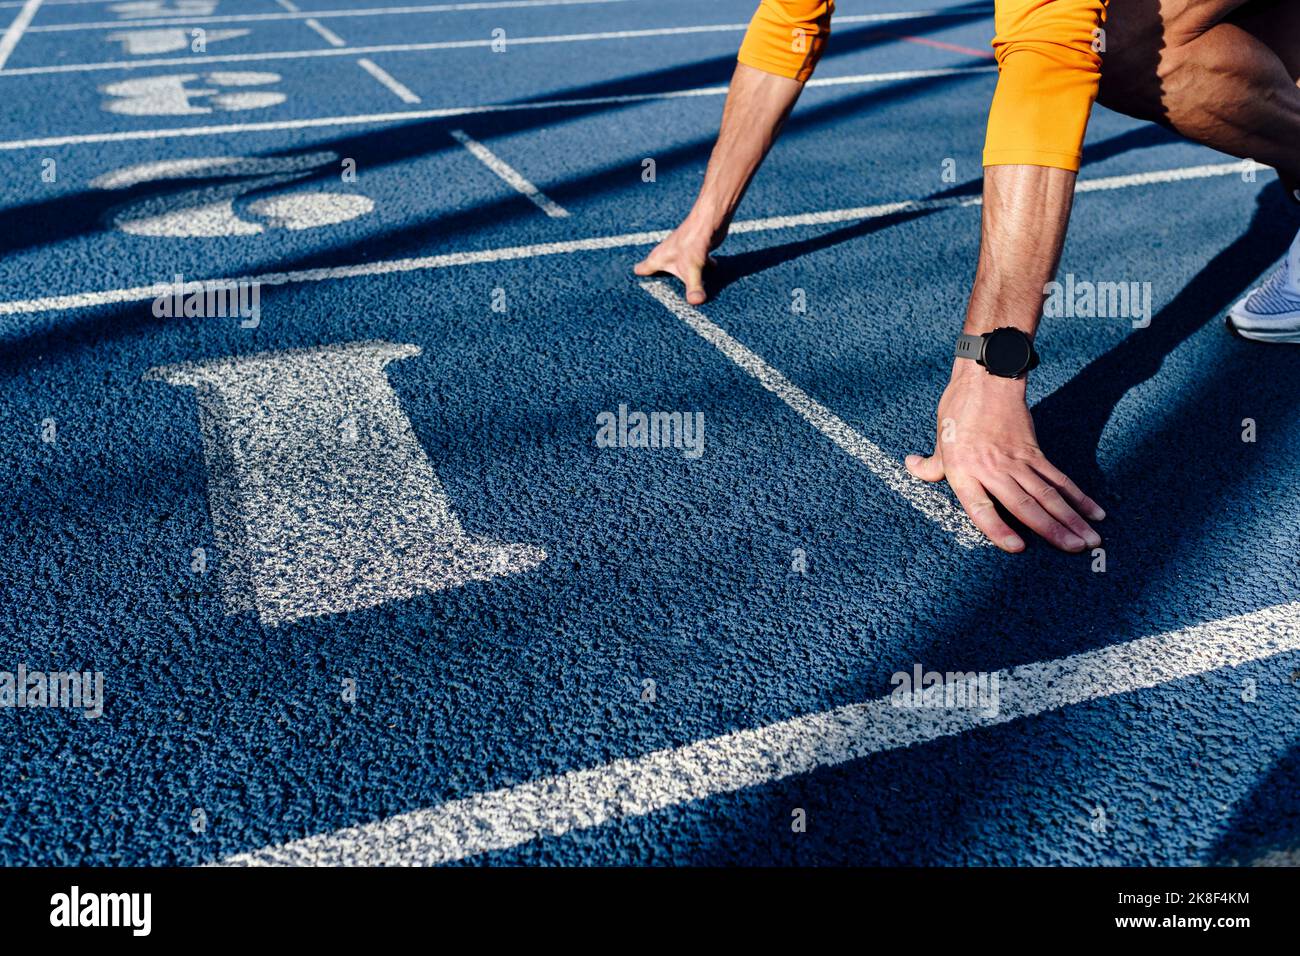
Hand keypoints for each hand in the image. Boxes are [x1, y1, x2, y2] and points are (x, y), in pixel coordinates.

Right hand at [633, 220, 717, 304]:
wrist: (710, 218)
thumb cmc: (693, 239)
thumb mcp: (692, 267)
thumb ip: (693, 287)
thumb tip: (696, 302)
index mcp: (659, 257)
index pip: (642, 269)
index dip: (639, 278)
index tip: (635, 292)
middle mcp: (668, 255)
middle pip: (660, 272)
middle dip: (661, 284)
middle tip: (660, 300)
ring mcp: (682, 254)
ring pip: (678, 270)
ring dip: (681, 280)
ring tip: (683, 294)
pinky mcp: (696, 252)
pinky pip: (695, 268)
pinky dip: (699, 275)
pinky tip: (707, 282)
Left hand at [906, 364, 1104, 552]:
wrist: (987, 379)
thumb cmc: (959, 410)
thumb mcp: (939, 440)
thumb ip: (930, 465)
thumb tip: (912, 467)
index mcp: (964, 471)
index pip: (980, 507)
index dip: (997, 528)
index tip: (1017, 547)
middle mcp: (993, 470)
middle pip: (1026, 505)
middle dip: (1052, 531)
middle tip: (1075, 552)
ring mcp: (1018, 462)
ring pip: (1049, 495)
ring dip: (1071, 519)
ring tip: (1090, 540)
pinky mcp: (1035, 453)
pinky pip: (1059, 479)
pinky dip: (1078, 497)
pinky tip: (1093, 513)